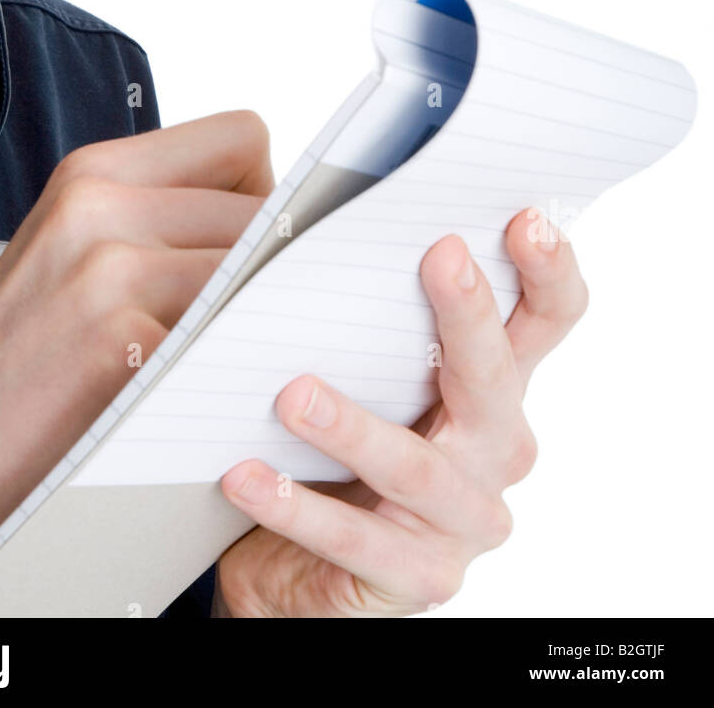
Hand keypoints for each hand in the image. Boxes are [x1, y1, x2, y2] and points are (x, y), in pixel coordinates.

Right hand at [0, 110, 274, 615]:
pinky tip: (206, 394)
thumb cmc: (14, 373)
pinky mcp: (120, 339)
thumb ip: (158, 222)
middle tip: (245, 322)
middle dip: (272, 265)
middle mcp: (98, 203)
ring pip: (261, 267)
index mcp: (92, 174)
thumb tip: (275, 218)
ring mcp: (107, 267)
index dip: (263, 191)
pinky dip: (237, 364)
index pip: (241, 136)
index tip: (252, 246)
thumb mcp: (75, 259)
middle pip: (264, 205)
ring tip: (228, 360)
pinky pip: (234, 332)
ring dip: (262, 316)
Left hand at [215, 209, 587, 617]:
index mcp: (497, 387)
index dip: (549, 270)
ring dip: (351, 427)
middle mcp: (497, 450)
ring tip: (292, 395)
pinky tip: (247, 476)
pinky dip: (296, 507)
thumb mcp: (371, 374)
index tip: (524, 218)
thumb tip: (342, 225)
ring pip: (415, 468)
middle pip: (496, 380)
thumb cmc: (336, 444)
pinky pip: (354, 541)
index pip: (548, 320)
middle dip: (470, 317)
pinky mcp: (419, 578)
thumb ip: (381, 318)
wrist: (299, 561)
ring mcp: (464, 521)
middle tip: (442, 256)